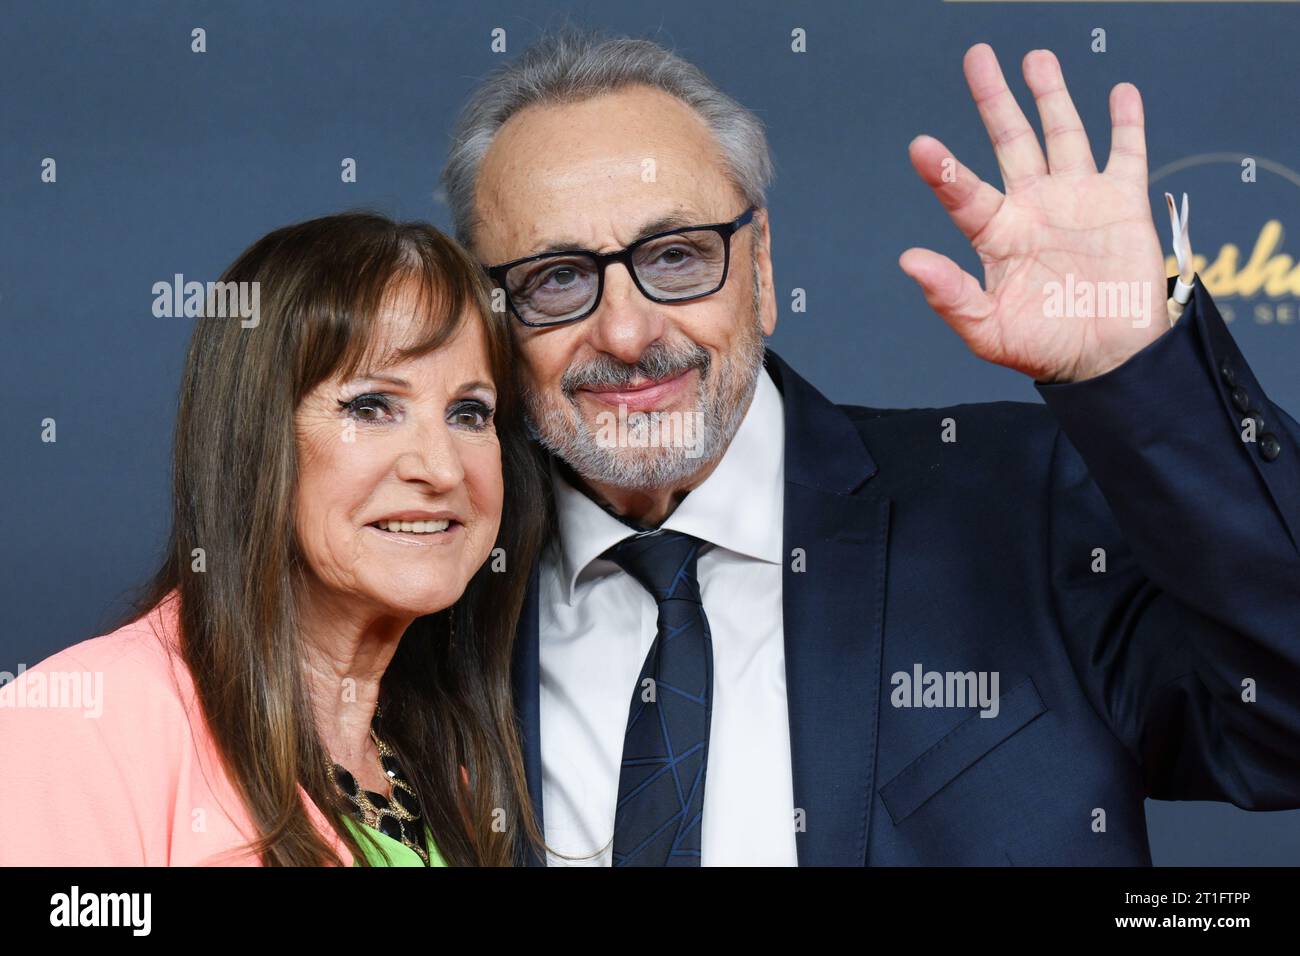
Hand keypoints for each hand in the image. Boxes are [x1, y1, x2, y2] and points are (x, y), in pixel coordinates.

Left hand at [900, 45, 1169, 383]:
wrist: (1107, 359)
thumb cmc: (1044, 349)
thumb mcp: (988, 331)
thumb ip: (950, 296)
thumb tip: (909, 261)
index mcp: (999, 235)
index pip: (965, 193)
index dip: (944, 170)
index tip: (921, 146)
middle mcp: (1034, 207)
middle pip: (1010, 141)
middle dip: (994, 99)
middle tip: (977, 58)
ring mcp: (1078, 200)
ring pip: (1062, 133)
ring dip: (1050, 95)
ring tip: (1035, 58)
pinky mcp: (1122, 203)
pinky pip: (1125, 152)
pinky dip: (1125, 122)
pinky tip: (1118, 92)